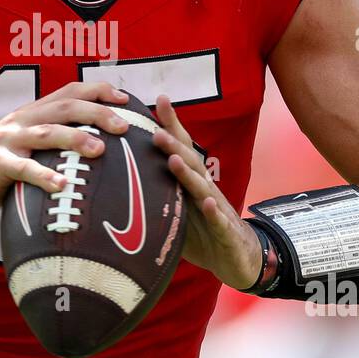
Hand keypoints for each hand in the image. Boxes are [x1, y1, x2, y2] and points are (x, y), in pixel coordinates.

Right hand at [0, 81, 130, 216]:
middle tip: (124, 126)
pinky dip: (43, 176)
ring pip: (46, 132)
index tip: (127, 100)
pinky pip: (21, 169)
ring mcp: (8, 139)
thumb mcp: (27, 149)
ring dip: (75, 139)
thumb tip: (98, 153)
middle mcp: (22, 119)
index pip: (70, 92)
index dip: (99, 91)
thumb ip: (53, 146)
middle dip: (97, 113)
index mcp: (33, 113)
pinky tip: (61, 186)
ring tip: (100, 150)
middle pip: (65, 108)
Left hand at [152, 94, 262, 289]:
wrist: (238, 258)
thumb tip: (120, 182)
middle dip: (173, 145)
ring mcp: (217, 209)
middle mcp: (204, 190)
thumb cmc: (203, 232)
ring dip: (188, 173)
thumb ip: (156, 195)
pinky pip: (219, 220)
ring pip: (201, 187)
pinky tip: (208, 202)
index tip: (160, 100)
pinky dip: (213, 211)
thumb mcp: (176, 212)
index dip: (172, 125)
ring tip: (173, 159)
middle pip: (189, 163)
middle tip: (154, 131)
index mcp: (191, 183)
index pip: (181, 149)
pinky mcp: (226, 232)